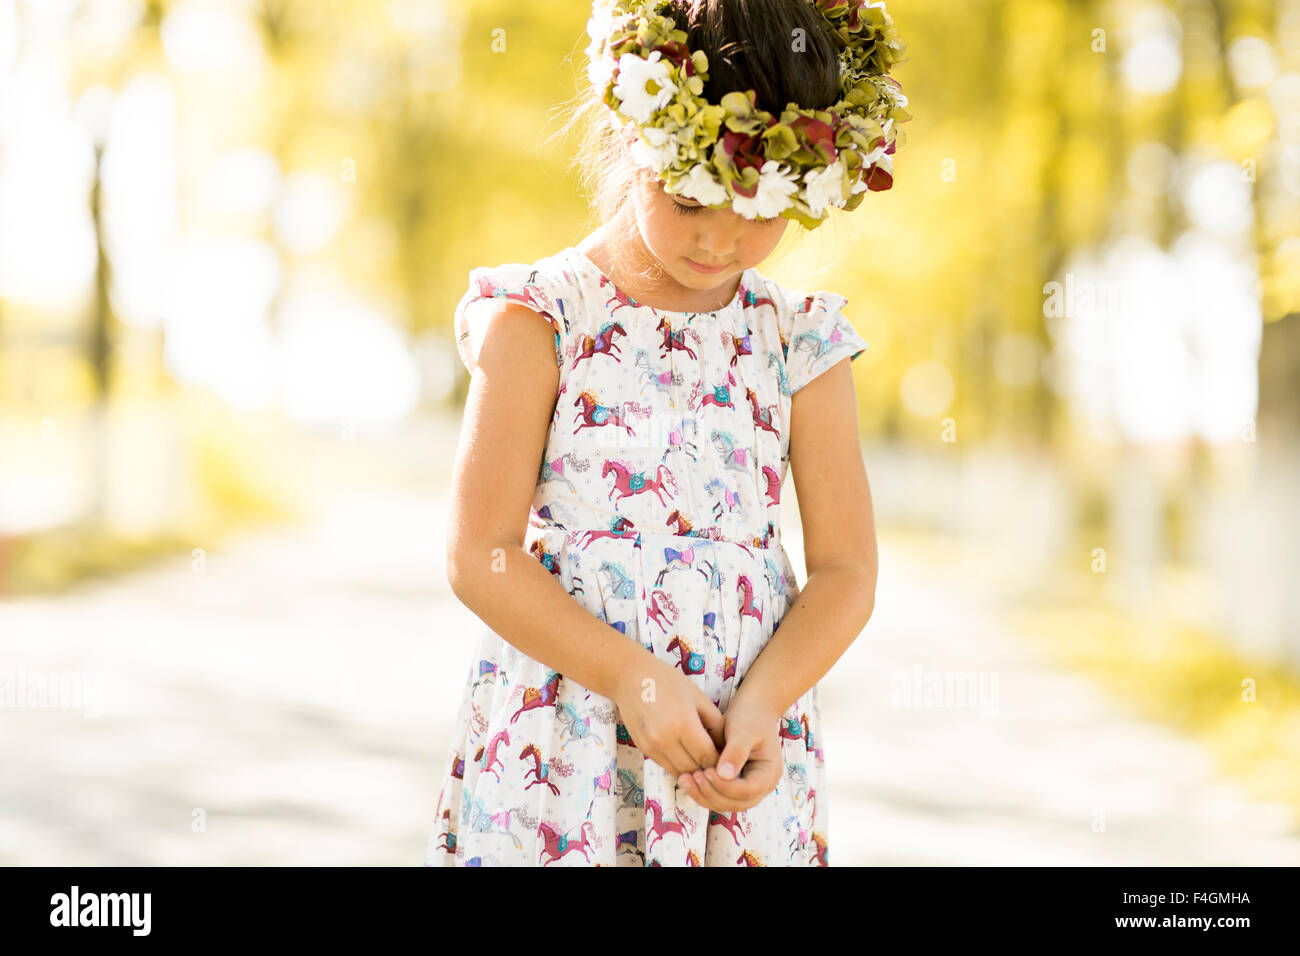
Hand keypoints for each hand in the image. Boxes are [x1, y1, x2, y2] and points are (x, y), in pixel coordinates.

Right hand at [612, 650, 726, 777]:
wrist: (631, 677)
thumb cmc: (668, 682)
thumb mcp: (699, 698)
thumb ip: (716, 724)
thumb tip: (727, 747)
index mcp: (684, 724)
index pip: (707, 757)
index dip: (720, 762)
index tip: (727, 759)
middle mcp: (666, 740)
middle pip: (694, 768)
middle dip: (708, 768)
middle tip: (718, 764)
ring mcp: (652, 746)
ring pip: (680, 772)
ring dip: (693, 770)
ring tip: (703, 761)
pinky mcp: (643, 749)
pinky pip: (666, 766)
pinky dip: (678, 765)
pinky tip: (686, 756)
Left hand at [677, 690, 783, 812]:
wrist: (753, 708)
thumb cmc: (751, 716)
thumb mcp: (745, 730)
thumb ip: (736, 751)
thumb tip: (725, 775)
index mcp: (768, 773)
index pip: (748, 791)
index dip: (726, 786)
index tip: (706, 771)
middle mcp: (760, 785)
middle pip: (736, 803)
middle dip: (712, 794)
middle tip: (692, 777)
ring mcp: (747, 787)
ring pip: (725, 803)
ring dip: (704, 795)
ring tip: (684, 779)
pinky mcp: (733, 784)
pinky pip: (718, 795)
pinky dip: (702, 791)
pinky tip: (687, 778)